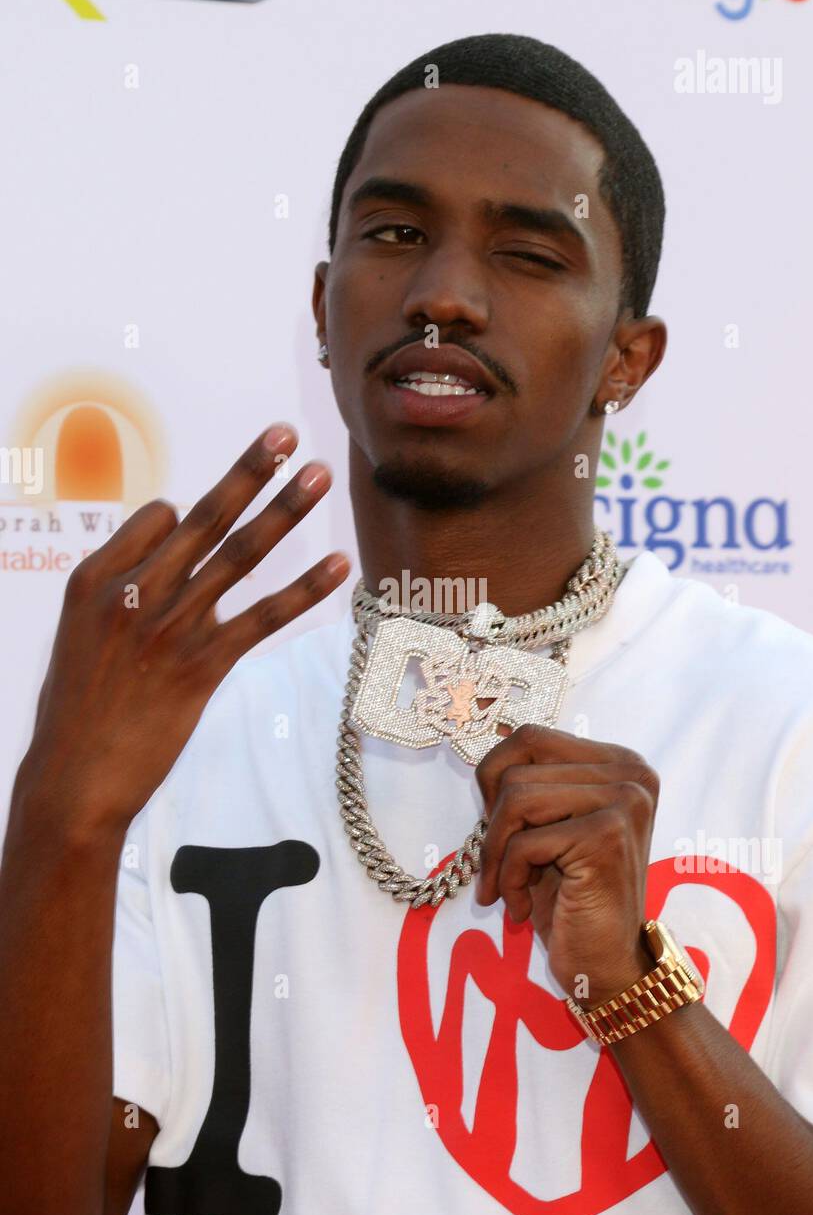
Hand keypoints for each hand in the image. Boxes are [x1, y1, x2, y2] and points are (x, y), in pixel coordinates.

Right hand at [17, 424, 349, 840]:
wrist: (73, 779)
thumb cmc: (77, 709)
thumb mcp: (81, 634)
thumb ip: (123, 586)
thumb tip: (169, 547)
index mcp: (95, 577)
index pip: (156, 515)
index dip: (183, 514)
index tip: (196, 522)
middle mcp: (134, 591)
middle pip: (204, 517)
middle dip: (250, 470)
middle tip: (285, 434)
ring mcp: (171, 627)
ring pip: (240, 554)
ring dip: (285, 508)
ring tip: (319, 474)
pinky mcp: (203, 666)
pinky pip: (263, 616)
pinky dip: (305, 587)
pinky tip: (337, 563)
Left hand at [474, 724, 659, 1005]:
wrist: (607, 964)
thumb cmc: (571, 898)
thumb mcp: (548, 827)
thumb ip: (529, 784)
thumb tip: (488, 749)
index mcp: (619, 762)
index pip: (531, 736)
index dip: (495, 779)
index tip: (497, 826)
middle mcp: (631, 773)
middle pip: (518, 768)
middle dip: (493, 825)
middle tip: (499, 868)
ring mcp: (624, 801)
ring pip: (516, 799)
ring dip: (497, 854)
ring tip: (511, 889)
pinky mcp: (607, 836)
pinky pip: (523, 841)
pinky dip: (508, 879)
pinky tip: (523, 907)